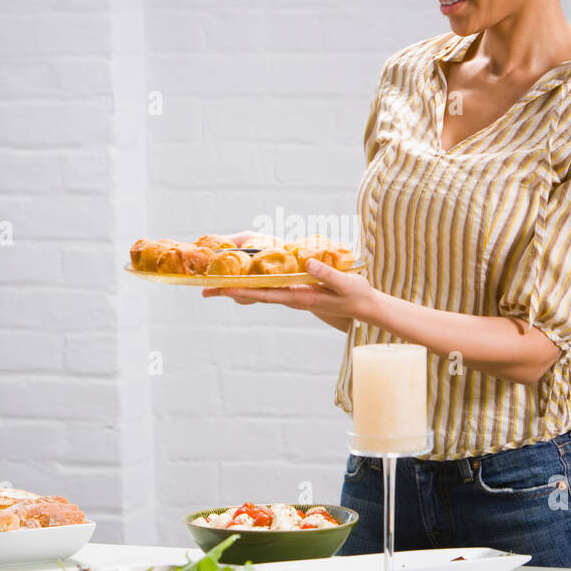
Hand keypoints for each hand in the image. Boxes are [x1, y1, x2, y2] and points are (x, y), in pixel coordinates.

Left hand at [201, 258, 375, 323]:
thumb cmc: (356, 295)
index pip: (264, 294)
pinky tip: (246, 282)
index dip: (242, 291)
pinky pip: (271, 290)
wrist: (365, 308)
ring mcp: (293, 297)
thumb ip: (326, 273)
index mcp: (299, 297)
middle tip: (204, 290)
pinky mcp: (298, 293)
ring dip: (239, 290)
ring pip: (261, 294)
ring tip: (217, 286)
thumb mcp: (345, 283)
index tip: (221, 289)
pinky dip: (255, 286)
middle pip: (255, 296)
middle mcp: (291, 299)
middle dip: (230, 292)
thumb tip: (305, 262)